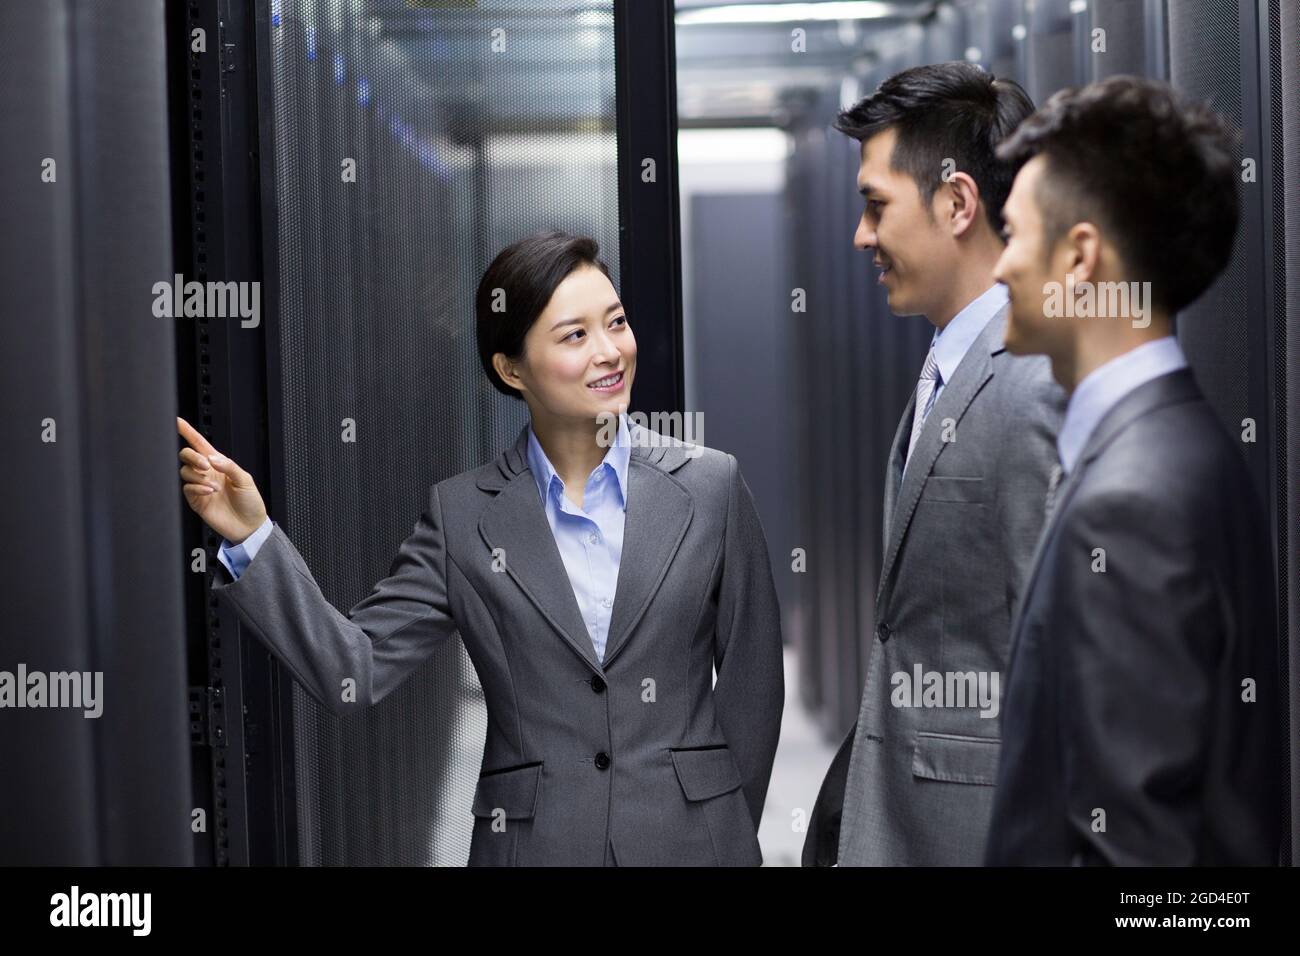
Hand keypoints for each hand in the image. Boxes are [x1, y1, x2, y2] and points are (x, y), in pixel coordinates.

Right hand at [176, 416, 268, 543]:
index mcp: (219, 464)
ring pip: (185, 471)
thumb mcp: (245, 480)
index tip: (177, 421)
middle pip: (187, 455)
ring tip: (214, 486)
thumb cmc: (250, 502)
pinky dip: (196, 487)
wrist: (249, 526)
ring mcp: (200, 486)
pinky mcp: (196, 501)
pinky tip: (209, 491)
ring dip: (198, 475)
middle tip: (205, 465)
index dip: (188, 432)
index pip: (200, 444)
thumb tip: (212, 458)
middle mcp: (207, 473)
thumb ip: (229, 466)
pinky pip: (187, 488)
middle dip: (192, 456)